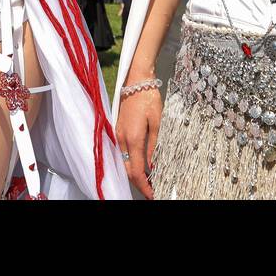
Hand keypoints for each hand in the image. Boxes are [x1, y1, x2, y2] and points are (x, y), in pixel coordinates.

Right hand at [116, 84, 161, 199]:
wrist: (136, 81)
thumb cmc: (148, 99)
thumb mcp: (158, 123)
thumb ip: (155, 146)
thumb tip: (154, 167)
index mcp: (133, 139)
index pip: (136, 171)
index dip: (144, 187)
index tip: (154, 194)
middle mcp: (122, 139)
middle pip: (128, 171)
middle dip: (140, 184)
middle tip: (154, 191)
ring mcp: (118, 135)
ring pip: (124, 163)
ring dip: (135, 175)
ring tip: (150, 182)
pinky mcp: (118, 131)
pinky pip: (123, 154)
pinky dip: (131, 164)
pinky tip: (141, 166)